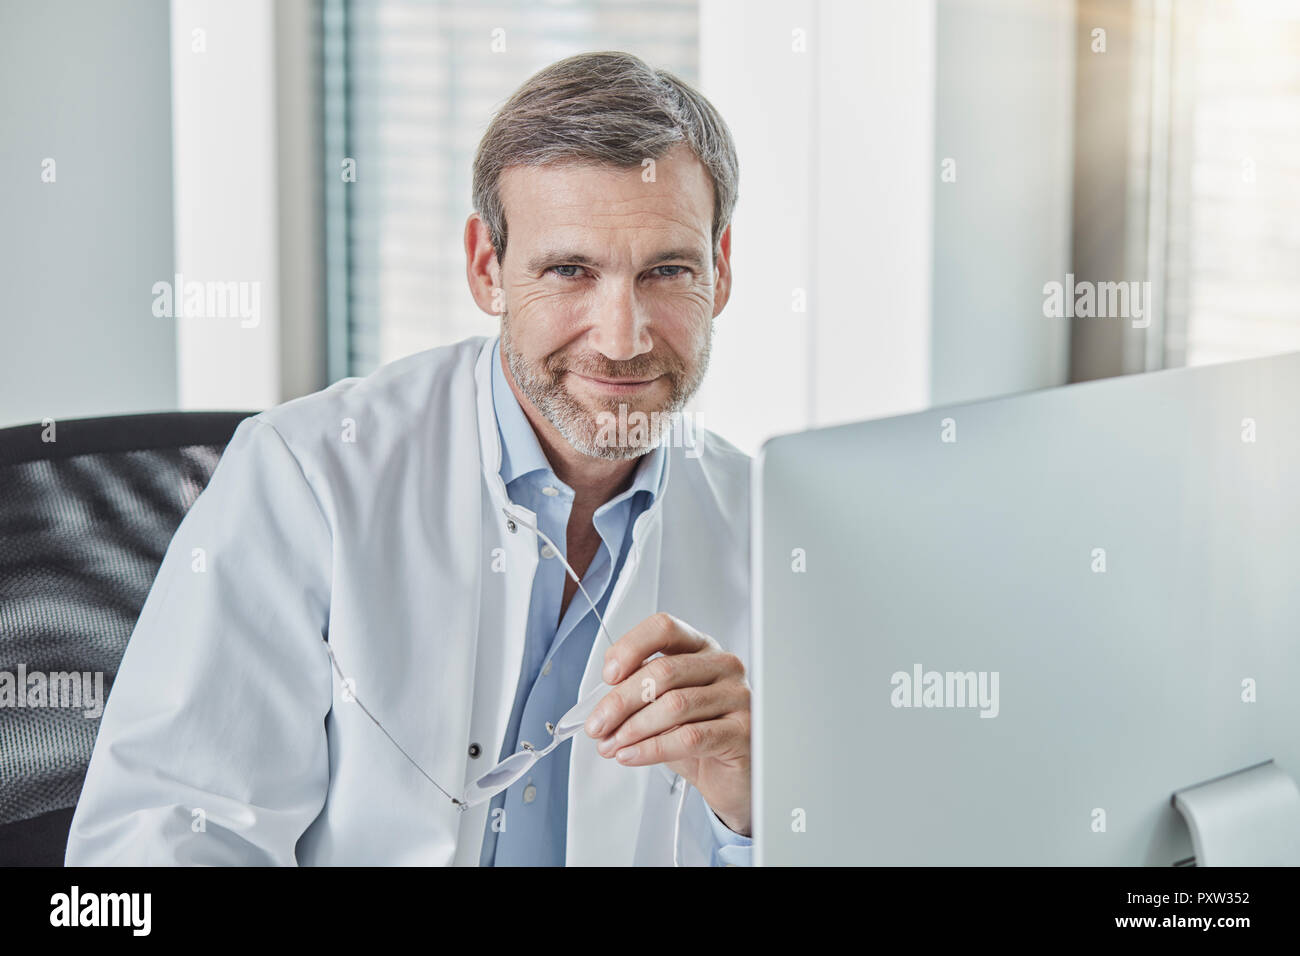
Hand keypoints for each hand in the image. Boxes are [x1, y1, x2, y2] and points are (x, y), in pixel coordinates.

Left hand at [584, 611, 750, 835]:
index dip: (631, 647)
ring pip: (674, 705)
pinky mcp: (743, 731)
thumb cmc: (698, 736)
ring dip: (633, 728)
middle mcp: (723, 665)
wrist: (731, 775)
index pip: (664, 628)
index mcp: (701, 648)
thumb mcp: (663, 708)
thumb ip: (639, 695)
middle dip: (621, 701)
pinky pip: (689, 737)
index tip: (608, 675)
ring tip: (611, 745)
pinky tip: (632, 755)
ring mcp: (737, 697)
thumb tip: (601, 704)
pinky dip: (652, 748)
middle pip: (663, 671)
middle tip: (597, 725)